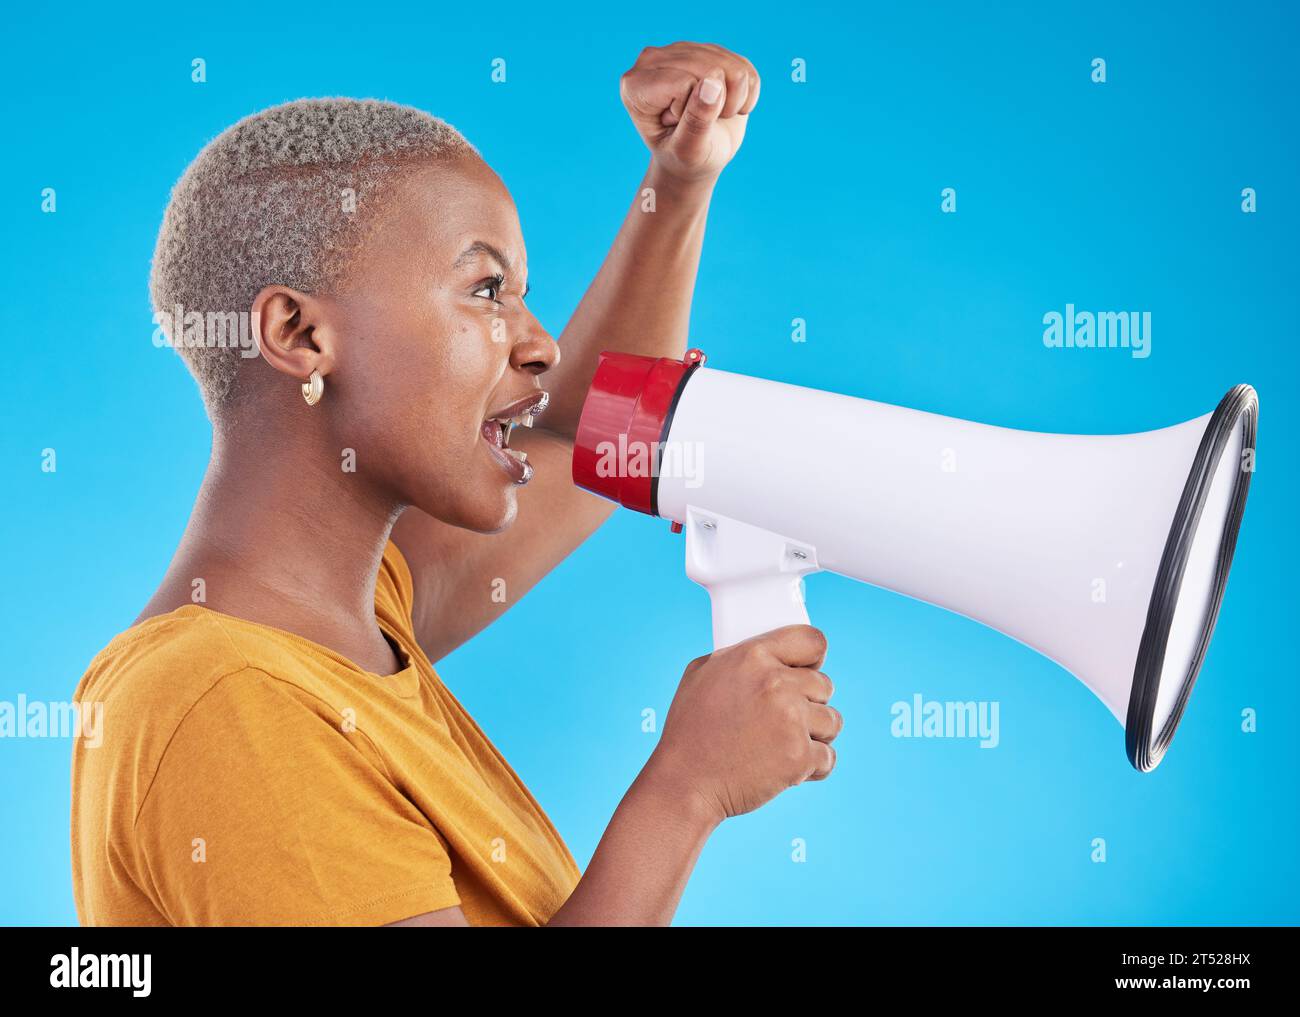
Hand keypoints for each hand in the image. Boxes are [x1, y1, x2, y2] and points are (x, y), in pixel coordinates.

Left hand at [619, 41, 760, 184]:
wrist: (697, 157)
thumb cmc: (684, 158)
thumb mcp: (687, 150)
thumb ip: (696, 121)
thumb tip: (714, 82)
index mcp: (635, 83)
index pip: (683, 83)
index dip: (689, 112)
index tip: (676, 126)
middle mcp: (654, 58)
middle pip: (709, 69)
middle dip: (716, 106)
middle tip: (698, 124)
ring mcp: (684, 50)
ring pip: (732, 68)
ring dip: (733, 102)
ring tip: (712, 116)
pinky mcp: (711, 51)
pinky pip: (746, 69)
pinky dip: (746, 96)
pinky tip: (725, 106)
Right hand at [644, 625, 841, 824]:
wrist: (686, 783)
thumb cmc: (690, 730)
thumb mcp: (702, 674)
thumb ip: (740, 657)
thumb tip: (770, 654)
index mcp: (753, 656)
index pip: (812, 641)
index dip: (813, 659)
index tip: (809, 671)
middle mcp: (776, 684)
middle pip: (825, 685)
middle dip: (809, 703)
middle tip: (784, 720)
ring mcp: (791, 720)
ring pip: (832, 721)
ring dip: (814, 734)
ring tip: (783, 744)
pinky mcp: (799, 756)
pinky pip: (827, 756)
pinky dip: (812, 766)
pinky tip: (785, 767)